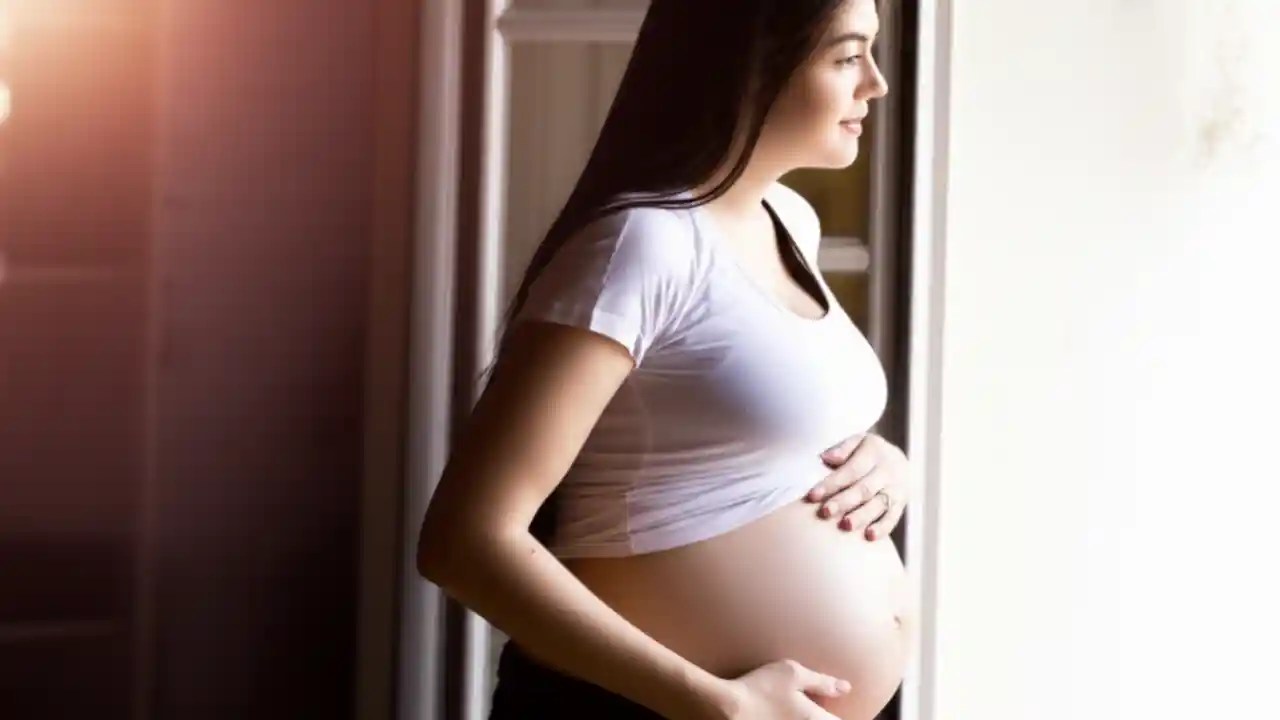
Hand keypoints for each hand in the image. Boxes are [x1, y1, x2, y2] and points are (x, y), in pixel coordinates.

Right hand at [713, 658, 848, 719]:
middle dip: (824, 716)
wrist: (728, 706)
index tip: (830, 707)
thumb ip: (822, 681)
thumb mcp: (792, 673)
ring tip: (796, 709)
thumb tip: (845, 688)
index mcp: (814, 719)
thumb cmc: (760, 688)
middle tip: (816, 707)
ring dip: (808, 718)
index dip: (837, 714)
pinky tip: (783, 713)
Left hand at [806, 432, 908, 541]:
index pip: (851, 470)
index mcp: (874, 451)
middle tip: (825, 512)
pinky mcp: (901, 503)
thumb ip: (842, 449)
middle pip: (864, 488)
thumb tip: (825, 458)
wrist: (898, 460)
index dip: (832, 483)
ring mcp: (896, 488)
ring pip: (879, 504)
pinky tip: (869, 536)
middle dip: (844, 501)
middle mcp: (887, 470)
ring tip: (845, 526)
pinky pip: (893, 517)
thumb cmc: (866, 452)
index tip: (812, 496)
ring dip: (862, 516)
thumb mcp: (857, 442)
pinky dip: (882, 527)